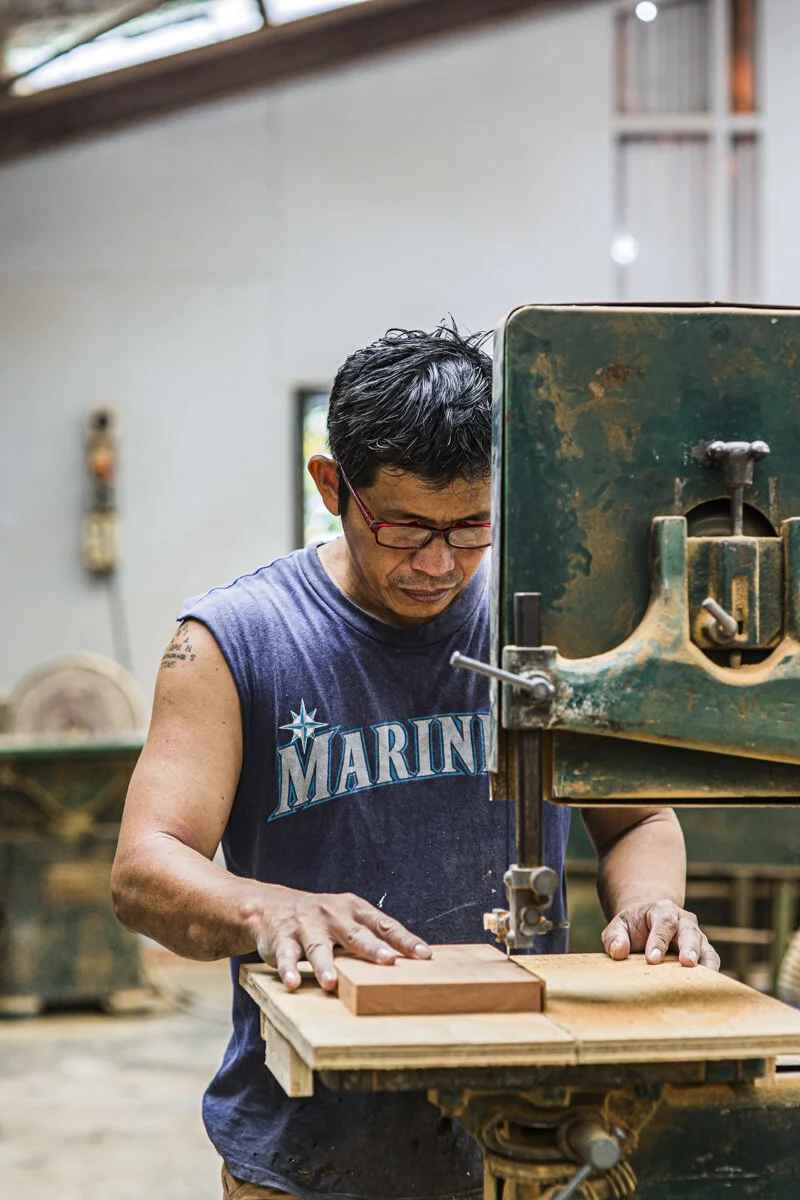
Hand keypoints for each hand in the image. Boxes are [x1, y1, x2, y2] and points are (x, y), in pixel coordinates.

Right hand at [246, 887, 431, 991]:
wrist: (271, 905)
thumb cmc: (321, 918)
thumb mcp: (347, 918)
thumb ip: (371, 935)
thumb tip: (409, 961)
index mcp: (354, 909)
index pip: (384, 924)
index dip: (404, 940)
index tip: (424, 955)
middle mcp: (333, 915)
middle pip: (355, 934)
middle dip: (371, 948)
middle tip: (387, 961)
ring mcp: (307, 926)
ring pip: (318, 947)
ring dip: (325, 965)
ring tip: (331, 982)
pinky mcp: (283, 939)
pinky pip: (286, 956)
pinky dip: (288, 969)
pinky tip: (292, 983)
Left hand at [601, 900, 719, 969]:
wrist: (646, 924)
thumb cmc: (632, 927)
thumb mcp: (618, 926)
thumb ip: (615, 937)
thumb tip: (618, 951)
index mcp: (662, 910)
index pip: (663, 923)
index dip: (659, 941)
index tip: (652, 960)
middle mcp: (683, 920)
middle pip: (689, 931)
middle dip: (688, 947)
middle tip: (687, 963)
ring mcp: (696, 935)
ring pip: (704, 946)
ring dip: (704, 961)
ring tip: (703, 978)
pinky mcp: (703, 951)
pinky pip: (711, 959)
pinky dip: (712, 972)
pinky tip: (709, 986)